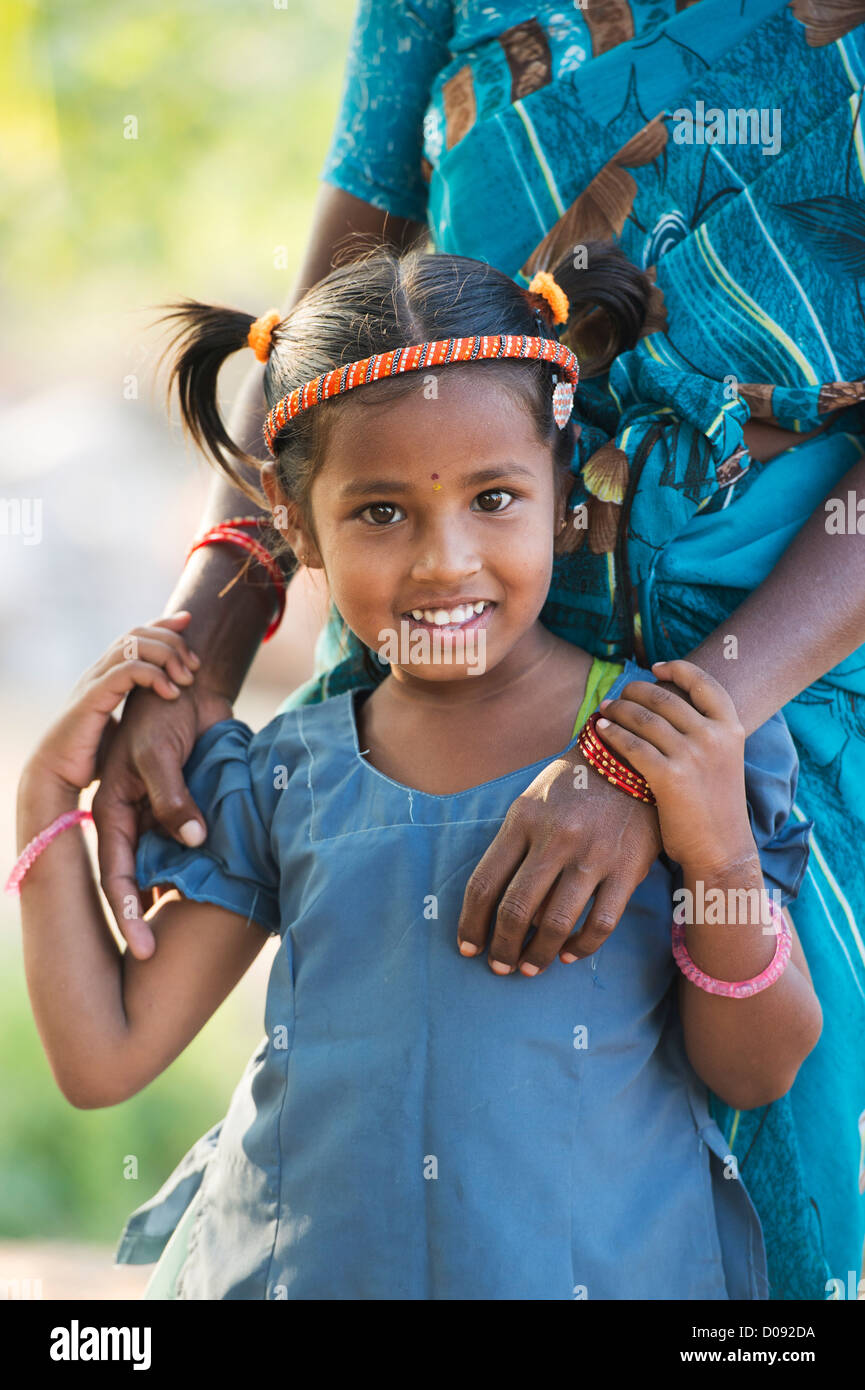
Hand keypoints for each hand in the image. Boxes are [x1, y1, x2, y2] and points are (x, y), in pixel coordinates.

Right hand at [31, 613, 199, 793]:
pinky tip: (171, 693)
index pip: (135, 636)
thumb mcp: (122, 729)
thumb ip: (138, 714)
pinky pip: (126, 671)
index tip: (189, 621)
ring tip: (187, 678)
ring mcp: (94, 681)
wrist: (55, 775)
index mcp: (106, 674)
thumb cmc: (89, 757)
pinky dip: (153, 675)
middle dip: (171, 640)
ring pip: (133, 646)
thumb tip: (166, 714)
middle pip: (137, 634)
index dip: (163, 625)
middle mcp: (99, 672)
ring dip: (167, 656)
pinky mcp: (92, 697)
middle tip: (195, 663)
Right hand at [90, 638, 233, 959]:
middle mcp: (133, 821)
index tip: (145, 952)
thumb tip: (195, 840)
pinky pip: (196, 845)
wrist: (188, 686)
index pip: (118, 876)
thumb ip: (173, 798)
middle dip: (152, 919)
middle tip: (167, 960)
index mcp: (113, 812)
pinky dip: (207, 865)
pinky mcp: (187, 806)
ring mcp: (160, 816)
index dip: (128, 915)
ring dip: (186, 892)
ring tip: (207, 931)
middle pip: (142, 881)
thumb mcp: (159, 755)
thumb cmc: (160, 715)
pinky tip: (229, 887)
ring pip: (171, 867)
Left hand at [457, 747, 662, 975]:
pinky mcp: (627, 869)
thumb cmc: (571, 787)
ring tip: (530, 968)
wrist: (631, 761)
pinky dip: (582, 946)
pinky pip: (600, 923)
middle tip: (499, 967)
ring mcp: (592, 856)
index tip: (467, 947)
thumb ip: (514, 848)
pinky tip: (569, 954)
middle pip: (516, 910)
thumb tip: (500, 907)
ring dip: (538, 956)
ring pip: (556, 923)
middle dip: (502, 947)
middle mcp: (554, 839)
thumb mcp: (531, 802)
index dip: (471, 923)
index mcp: (522, 821)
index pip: (484, 883)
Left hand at [594, 658, 756, 871]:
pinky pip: (632, 745)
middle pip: (664, 697)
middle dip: (634, 691)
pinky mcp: (670, 777)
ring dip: (618, 710)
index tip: (655, 667)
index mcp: (731, 728)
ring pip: (644, 718)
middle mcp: (713, 736)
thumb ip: (704, 732)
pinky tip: (601, 732)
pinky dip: (613, 734)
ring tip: (604, 711)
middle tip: (618, 696)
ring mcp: (693, 755)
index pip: (703, 683)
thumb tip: (665, 703)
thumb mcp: (723, 760)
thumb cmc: (715, 806)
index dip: (677, 669)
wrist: (722, 849)